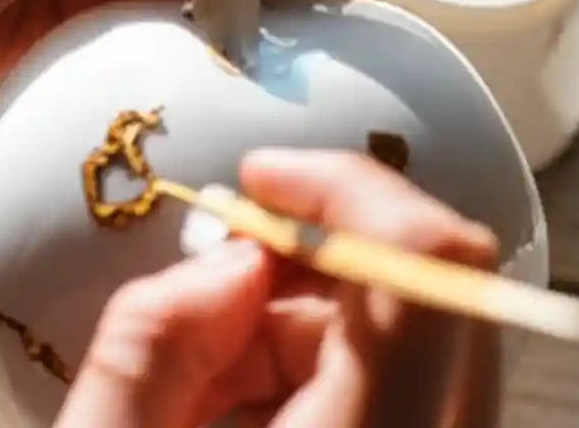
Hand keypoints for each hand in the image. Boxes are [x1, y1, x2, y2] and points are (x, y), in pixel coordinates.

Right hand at [54, 150, 501, 427]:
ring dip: (298, 319)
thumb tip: (225, 258)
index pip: (430, 271)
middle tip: (215, 270)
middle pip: (427, 289)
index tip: (262, 177)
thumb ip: (149, 346)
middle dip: (310, 260)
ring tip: (199, 373)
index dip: (351, 190)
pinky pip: (391, 375)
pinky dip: (307, 362)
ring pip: (405, 333)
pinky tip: (232, 401)